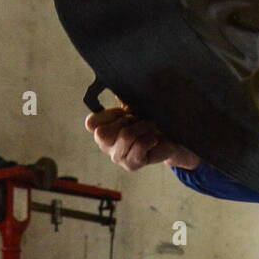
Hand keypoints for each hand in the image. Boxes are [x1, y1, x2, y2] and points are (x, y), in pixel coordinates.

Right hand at [84, 106, 200, 171]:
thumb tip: (120, 94)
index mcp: (101, 128)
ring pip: (125, 136)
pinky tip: (153, 139)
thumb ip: (124, 100)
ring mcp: (117, 156)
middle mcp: (105, 145)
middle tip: (137, 120)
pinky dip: (149, 138)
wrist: (168, 138)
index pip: (91, 123)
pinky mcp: (131, 165)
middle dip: (124, 121)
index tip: (124, 112)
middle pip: (102, 133)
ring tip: (149, 127)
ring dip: (141, 127)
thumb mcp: (135, 106)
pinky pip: (139, 146)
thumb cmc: (148, 120)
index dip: (109, 114)